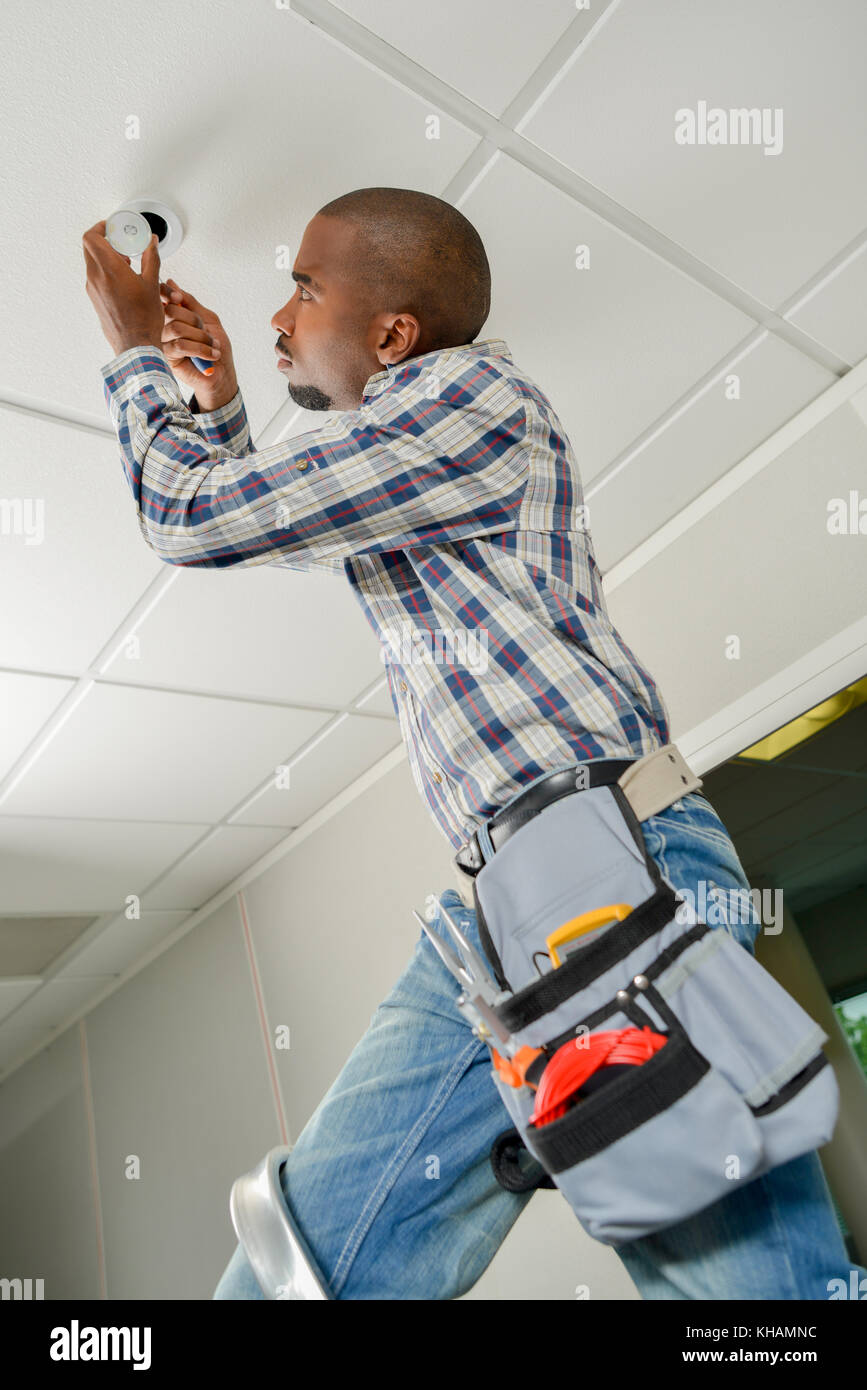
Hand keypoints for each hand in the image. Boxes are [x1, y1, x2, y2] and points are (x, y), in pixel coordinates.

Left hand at [82, 220, 164, 355]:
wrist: (135, 346)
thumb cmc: (144, 319)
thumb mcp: (152, 284)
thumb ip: (151, 258)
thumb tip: (152, 243)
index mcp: (109, 269)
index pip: (91, 237)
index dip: (99, 228)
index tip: (111, 227)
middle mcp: (96, 278)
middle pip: (90, 248)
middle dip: (104, 241)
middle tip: (120, 243)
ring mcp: (92, 290)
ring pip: (92, 263)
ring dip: (106, 257)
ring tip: (126, 263)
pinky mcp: (94, 300)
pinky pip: (95, 277)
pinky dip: (105, 271)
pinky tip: (123, 280)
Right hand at [159, 279, 237, 407]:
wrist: (221, 375)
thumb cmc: (215, 347)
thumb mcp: (208, 319)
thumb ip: (191, 302)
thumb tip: (171, 283)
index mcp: (172, 317)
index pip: (162, 298)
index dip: (168, 293)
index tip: (180, 297)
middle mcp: (164, 328)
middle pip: (171, 310)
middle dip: (194, 319)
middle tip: (207, 331)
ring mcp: (163, 343)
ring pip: (175, 328)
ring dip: (200, 335)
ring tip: (213, 345)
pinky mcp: (168, 358)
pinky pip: (179, 346)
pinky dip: (200, 348)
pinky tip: (211, 354)